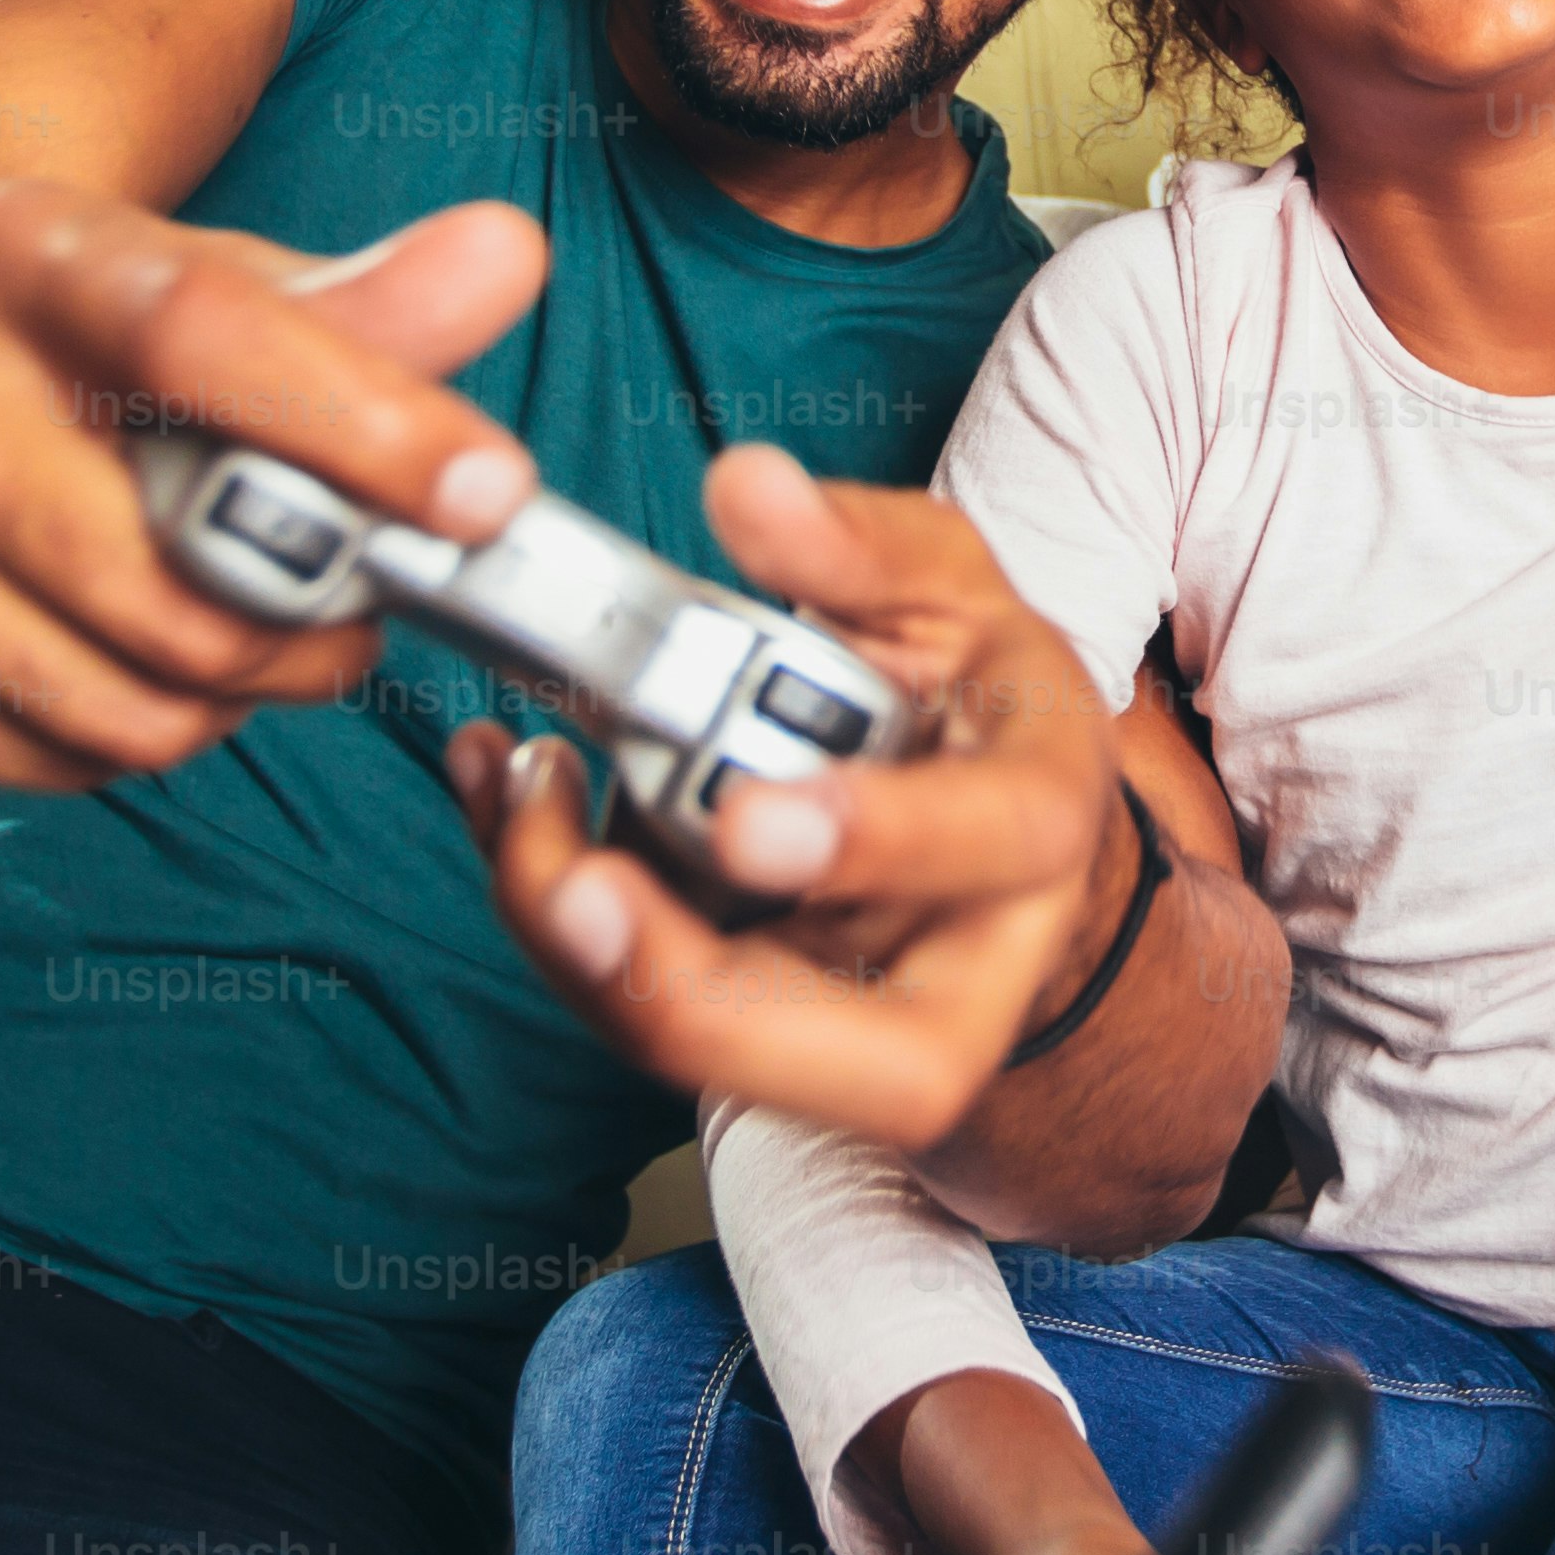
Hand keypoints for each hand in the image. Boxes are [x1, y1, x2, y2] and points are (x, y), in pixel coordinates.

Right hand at [0, 186, 549, 789]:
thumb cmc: (51, 330)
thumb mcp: (192, 276)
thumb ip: (361, 300)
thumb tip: (508, 259)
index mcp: (13, 259)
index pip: (204, 341)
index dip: (362, 426)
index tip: (489, 495)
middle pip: (186, 583)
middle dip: (318, 620)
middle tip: (361, 604)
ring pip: (134, 704)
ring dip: (235, 693)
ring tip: (239, 628)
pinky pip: (55, 762)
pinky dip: (128, 732)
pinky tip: (116, 653)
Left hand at [466, 450, 1140, 1150]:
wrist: (995, 826)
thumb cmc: (971, 701)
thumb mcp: (945, 591)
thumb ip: (855, 544)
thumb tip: (747, 489)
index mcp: (1042, 810)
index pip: (995, 841)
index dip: (876, 838)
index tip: (746, 815)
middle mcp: (982, 960)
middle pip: (886, 1062)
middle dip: (704, 992)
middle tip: (575, 887)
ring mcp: (876, 1031)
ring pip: (735, 1065)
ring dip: (590, 955)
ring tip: (522, 795)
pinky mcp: (773, 1053)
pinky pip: (652, 1022)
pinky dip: (556, 924)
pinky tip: (512, 808)